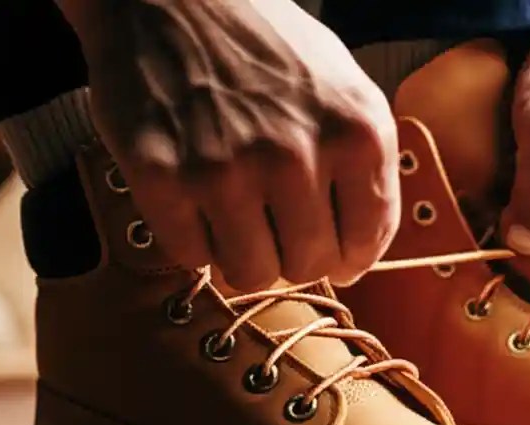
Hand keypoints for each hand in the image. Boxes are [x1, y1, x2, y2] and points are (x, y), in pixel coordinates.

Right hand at [58, 0, 398, 289]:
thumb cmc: (263, 45)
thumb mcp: (345, 89)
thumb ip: (366, 167)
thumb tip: (360, 252)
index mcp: (356, 132)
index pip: (368, 244)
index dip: (348, 255)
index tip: (332, 249)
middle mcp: (296, 155)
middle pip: (310, 267)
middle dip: (295, 255)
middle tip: (276, 225)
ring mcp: (226, 170)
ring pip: (252, 275)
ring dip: (245, 255)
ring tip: (237, 215)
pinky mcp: (162, 180)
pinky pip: (193, 256)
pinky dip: (195, 239)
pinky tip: (196, 200)